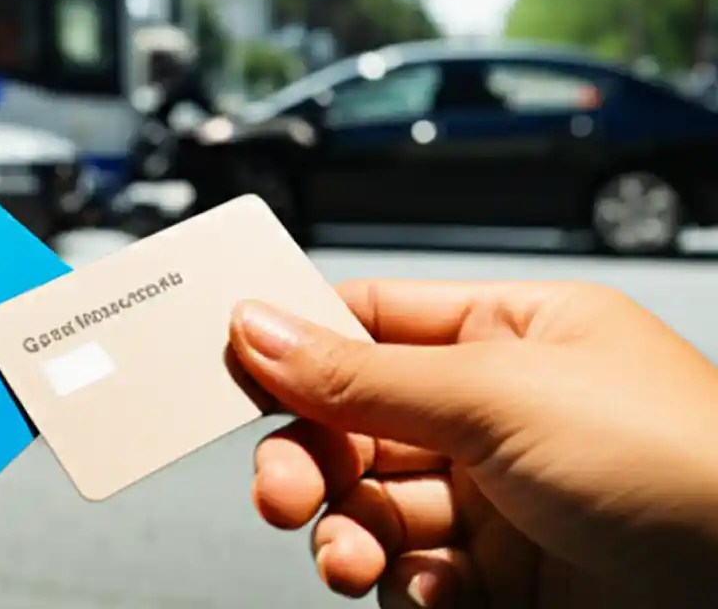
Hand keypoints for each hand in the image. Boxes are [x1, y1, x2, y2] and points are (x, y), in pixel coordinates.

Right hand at [230, 281, 717, 607]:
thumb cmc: (678, 464)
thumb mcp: (500, 395)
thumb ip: (364, 371)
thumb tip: (258, 326)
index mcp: (508, 334)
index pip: (370, 321)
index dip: (296, 342)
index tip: (230, 367)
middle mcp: (498, 412)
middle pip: (355, 423)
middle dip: (309, 457)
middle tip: (280, 490)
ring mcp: (500, 498)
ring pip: (373, 505)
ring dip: (345, 533)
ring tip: (350, 560)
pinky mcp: (503, 578)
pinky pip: (412, 572)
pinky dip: (403, 584)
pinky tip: (426, 588)